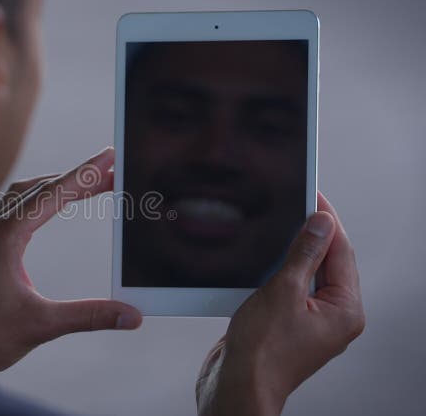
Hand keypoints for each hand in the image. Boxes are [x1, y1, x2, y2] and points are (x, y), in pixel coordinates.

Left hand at [0, 147, 142, 371]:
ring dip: (55, 187)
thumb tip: (132, 316)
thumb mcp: (40, 326)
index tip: (109, 156)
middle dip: (76, 178)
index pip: (52, 195)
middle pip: (39, 188)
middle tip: (111, 171)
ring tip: (87, 186)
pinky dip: (38, 201)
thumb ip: (88, 317)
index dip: (84, 174)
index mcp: (5, 237)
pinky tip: (47, 211)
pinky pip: (12, 211)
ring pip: (22, 197)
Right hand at [197, 192, 364, 415]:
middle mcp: (334, 317)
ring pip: (305, 275)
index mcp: (345, 310)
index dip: (326, 221)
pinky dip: (278, 272)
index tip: (313, 195)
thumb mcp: (283, 292)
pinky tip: (262, 261)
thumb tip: (321, 223)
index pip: (341, 252)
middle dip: (308, 235)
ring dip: (290, 254)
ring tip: (275, 230)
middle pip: (326, 262)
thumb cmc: (262, 353)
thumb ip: (303, 254)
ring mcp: (311, 322)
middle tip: (292, 207)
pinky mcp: (287, 325)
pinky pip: (289, 289)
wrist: (236, 386)